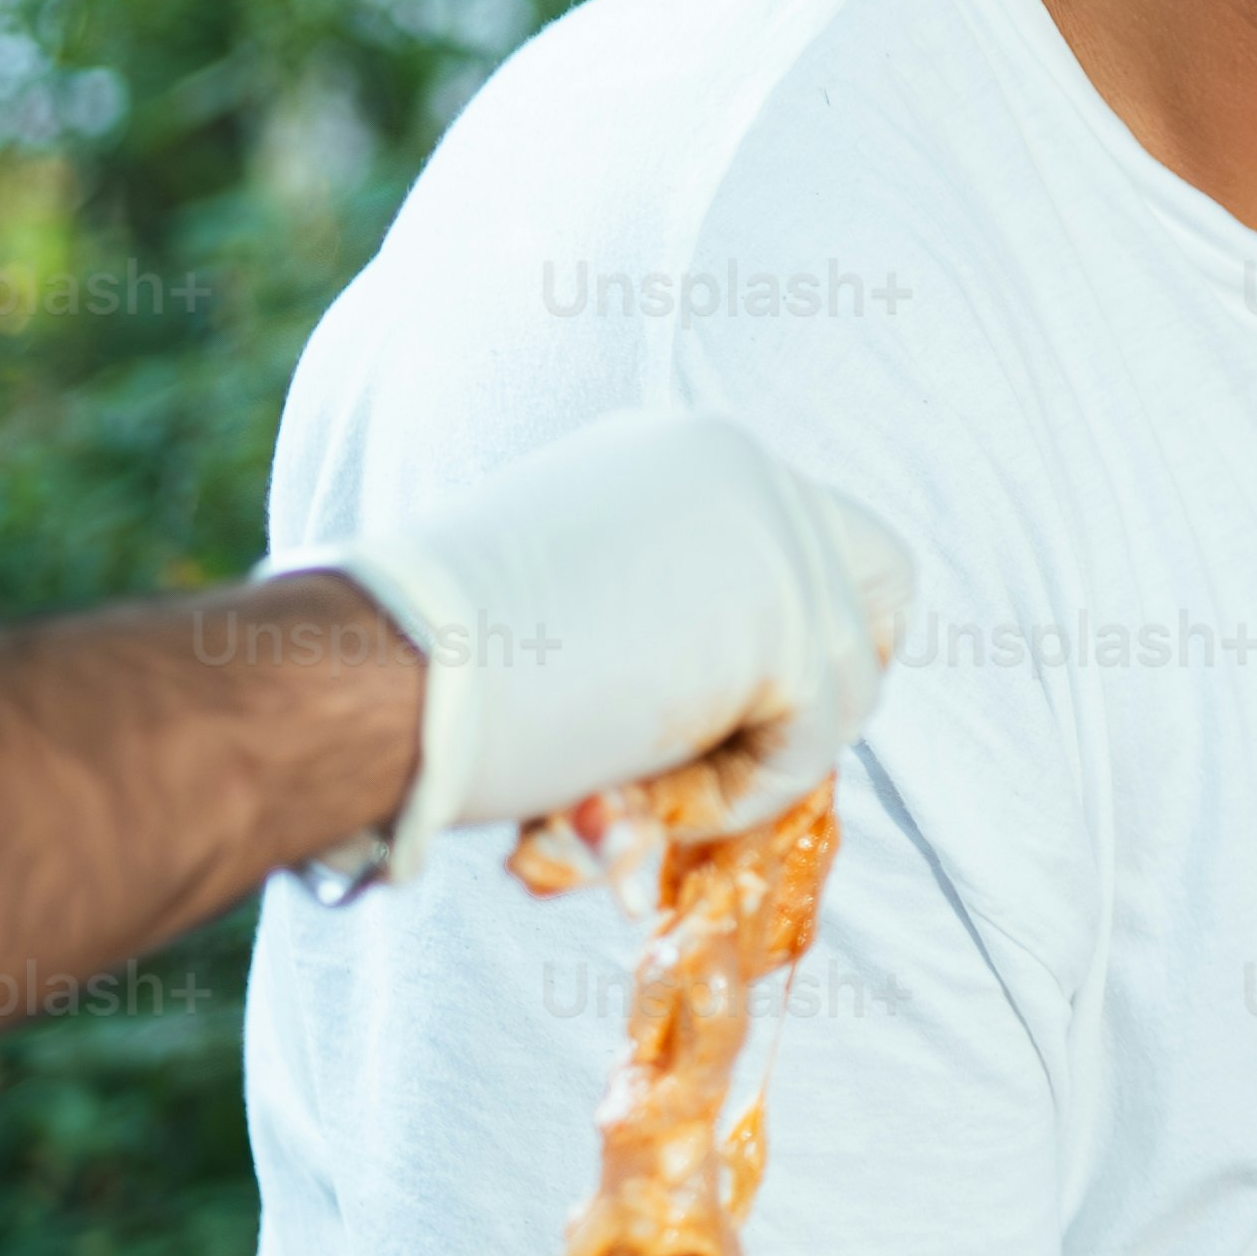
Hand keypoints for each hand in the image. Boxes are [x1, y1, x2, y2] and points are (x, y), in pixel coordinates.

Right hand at [293, 409, 920, 883]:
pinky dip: (733, 799)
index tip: (755, 707)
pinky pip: (810, 745)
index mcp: (680, 456)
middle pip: (880, 582)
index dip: (813, 626)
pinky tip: (629, 797)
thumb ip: (671, 631)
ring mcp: (779, 534)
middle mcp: (745, 469)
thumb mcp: (578, 617)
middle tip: (743, 756)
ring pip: (841, 685)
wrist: (376, 672)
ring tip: (620, 794)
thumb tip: (746, 712)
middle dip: (829, 681)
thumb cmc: (425, 663)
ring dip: (742, 766)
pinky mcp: (794, 618)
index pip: (818, 535)